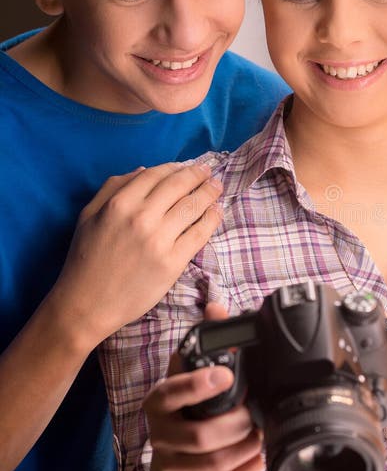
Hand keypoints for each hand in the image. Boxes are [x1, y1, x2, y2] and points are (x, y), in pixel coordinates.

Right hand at [49, 162, 223, 346]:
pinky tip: (217, 211)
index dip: (175, 167)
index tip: (187, 166)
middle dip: (198, 175)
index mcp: (119, 203)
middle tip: (209, 172)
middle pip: (179, 186)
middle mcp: (141, 217)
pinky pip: (199, 234)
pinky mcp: (173, 262)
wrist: (87, 304)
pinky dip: (212, 219)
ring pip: (193, 207)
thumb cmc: (85, 260)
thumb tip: (143, 169)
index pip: (156, 175)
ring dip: (209, 193)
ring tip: (217, 188)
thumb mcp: (88, 216)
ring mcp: (159, 240)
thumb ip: (112, 188)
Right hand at [143, 302, 262, 470]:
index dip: (198, 386)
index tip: (227, 375)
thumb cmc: (188, 402)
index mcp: (159, 400)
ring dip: (245, 447)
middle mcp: (160, 433)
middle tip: (256, 412)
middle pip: (199, 436)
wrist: (174, 451)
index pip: (172, 394)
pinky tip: (260, 457)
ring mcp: (172, 463)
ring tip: (263, 431)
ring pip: (213, 462)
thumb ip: (205, 338)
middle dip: (235, 424)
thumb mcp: (191, 369)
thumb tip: (216, 307)